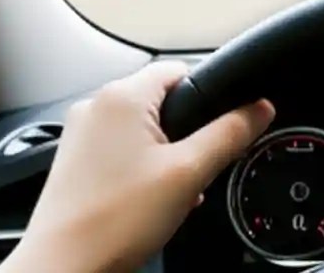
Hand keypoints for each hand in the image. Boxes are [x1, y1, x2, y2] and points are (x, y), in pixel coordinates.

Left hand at [0, 61, 274, 272]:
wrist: (64, 267)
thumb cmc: (113, 221)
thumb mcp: (189, 173)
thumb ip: (230, 134)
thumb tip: (259, 109)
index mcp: (122, 96)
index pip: (182, 71)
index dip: (210, 97)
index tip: (224, 127)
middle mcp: (96, 107)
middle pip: (163, 103)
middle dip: (188, 136)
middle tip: (193, 172)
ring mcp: (81, 135)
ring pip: (144, 130)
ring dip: (166, 156)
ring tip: (168, 194)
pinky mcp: (76, 161)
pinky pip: (122, 150)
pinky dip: (142, 169)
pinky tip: (147, 201)